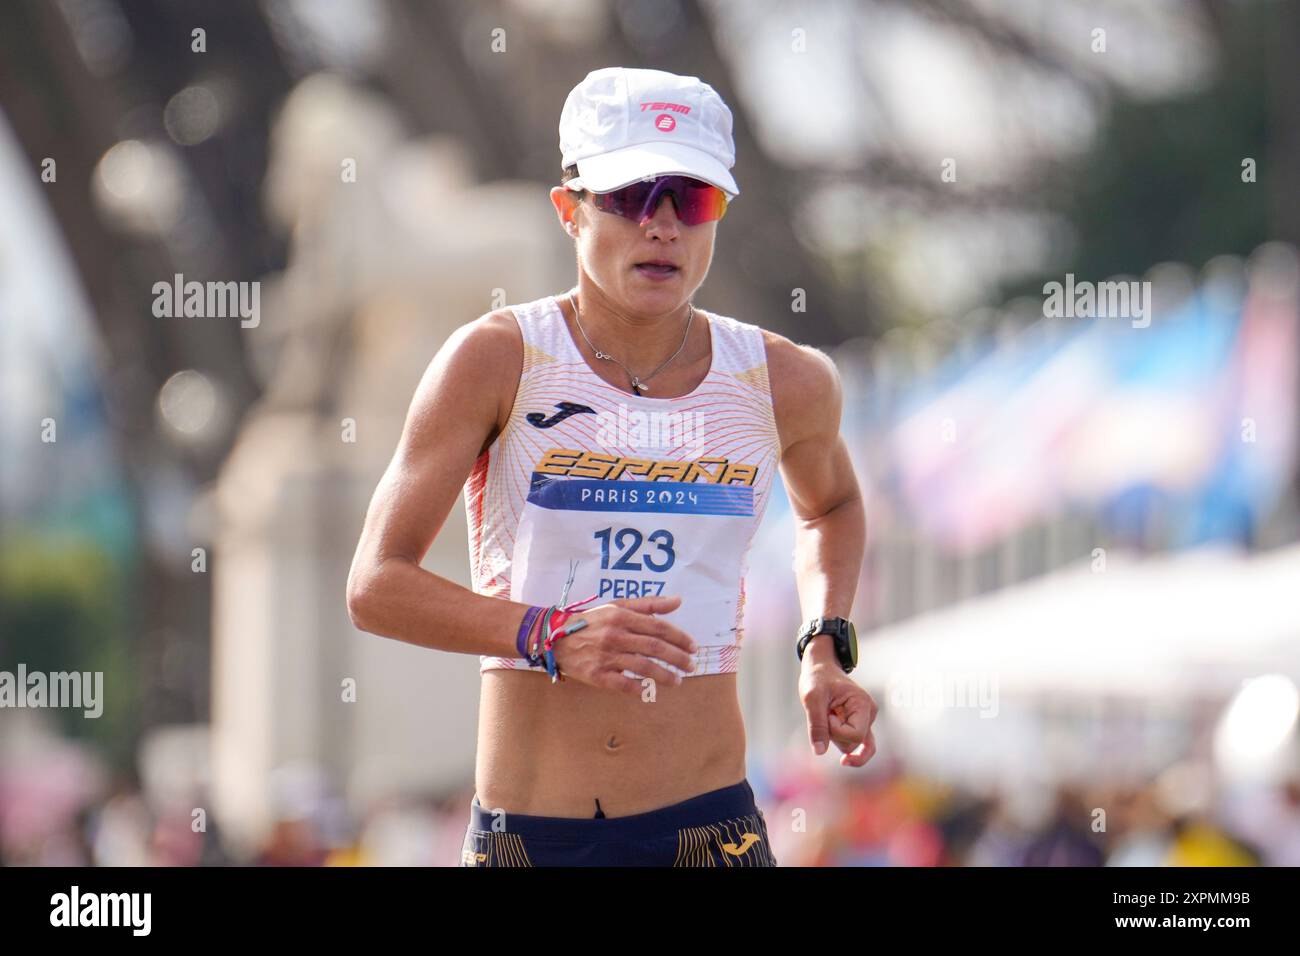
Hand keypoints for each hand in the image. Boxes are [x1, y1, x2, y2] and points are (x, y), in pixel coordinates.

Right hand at [550, 595, 697, 695]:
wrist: (555, 638)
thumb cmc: (591, 622)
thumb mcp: (616, 606)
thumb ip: (648, 604)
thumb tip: (678, 601)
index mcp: (620, 616)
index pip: (658, 627)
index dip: (679, 637)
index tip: (693, 647)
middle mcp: (614, 635)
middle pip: (654, 647)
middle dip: (677, 658)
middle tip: (691, 665)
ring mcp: (605, 656)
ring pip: (642, 667)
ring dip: (664, 675)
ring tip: (678, 681)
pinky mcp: (596, 675)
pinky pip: (622, 685)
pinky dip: (638, 689)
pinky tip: (650, 692)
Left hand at [799, 651, 876, 766]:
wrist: (820, 669)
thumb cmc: (817, 679)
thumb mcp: (812, 698)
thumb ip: (816, 725)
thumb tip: (819, 751)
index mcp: (863, 704)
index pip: (855, 735)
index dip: (836, 731)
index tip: (826, 714)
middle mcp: (869, 714)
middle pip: (852, 743)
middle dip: (833, 733)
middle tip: (824, 711)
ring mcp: (865, 721)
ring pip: (850, 745)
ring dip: (833, 735)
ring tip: (828, 713)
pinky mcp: (859, 725)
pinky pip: (863, 746)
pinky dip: (856, 756)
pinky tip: (846, 762)